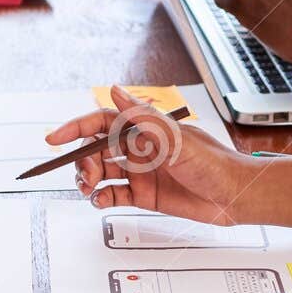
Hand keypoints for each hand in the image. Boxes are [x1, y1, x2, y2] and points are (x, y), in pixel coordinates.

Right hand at [45, 87, 254, 224]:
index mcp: (145, 128)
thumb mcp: (176, 138)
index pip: (101, 122)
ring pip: (101, 173)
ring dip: (88, 180)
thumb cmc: (215, 162)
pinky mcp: (145, 195)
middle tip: (85, 176)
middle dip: (82, 161)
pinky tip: (100, 201)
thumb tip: (115, 90)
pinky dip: (102, 199)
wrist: (237, 196)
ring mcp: (141, 172)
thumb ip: (143, 117)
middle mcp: (140, 148)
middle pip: (96, 150)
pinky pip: (114, 195)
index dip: (76, 128)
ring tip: (88, 190)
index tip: (54, 139)